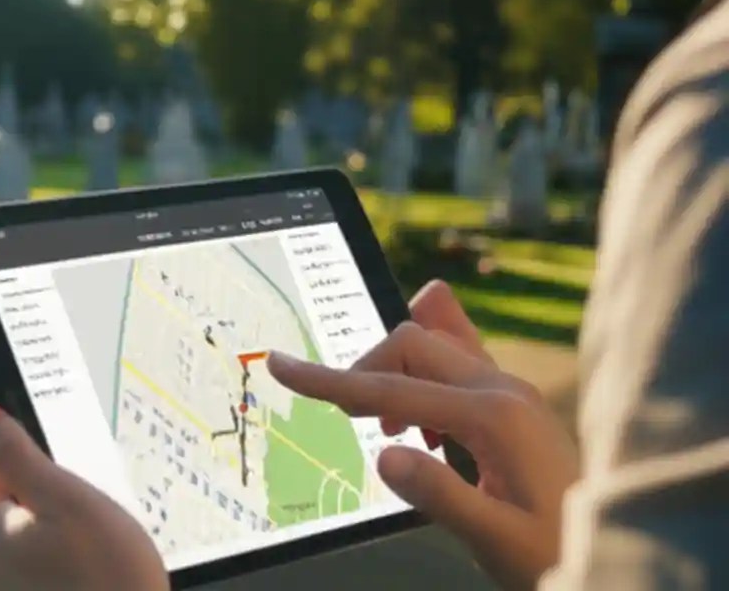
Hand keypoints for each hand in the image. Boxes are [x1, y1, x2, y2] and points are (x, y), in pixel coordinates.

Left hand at [0, 400, 168, 590]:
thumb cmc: (107, 581)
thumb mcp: (68, 501)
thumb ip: (15, 455)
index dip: (37, 475)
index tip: (72, 491)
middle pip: (8, 520)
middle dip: (46, 519)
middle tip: (92, 533)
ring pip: (24, 559)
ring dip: (55, 557)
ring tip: (96, 569)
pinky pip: (36, 590)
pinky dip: (58, 587)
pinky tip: (88, 590)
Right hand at [268, 280, 577, 590]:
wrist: (614, 550)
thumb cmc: (553, 552)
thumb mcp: (495, 539)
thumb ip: (439, 494)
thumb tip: (383, 452)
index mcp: (494, 418)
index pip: (391, 390)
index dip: (329, 380)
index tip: (282, 366)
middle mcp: (503, 390)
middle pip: (411, 344)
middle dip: (367, 372)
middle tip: (350, 424)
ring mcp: (511, 390)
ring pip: (431, 348)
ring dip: (394, 377)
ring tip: (391, 435)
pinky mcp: (512, 402)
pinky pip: (454, 362)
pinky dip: (420, 381)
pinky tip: (423, 429)